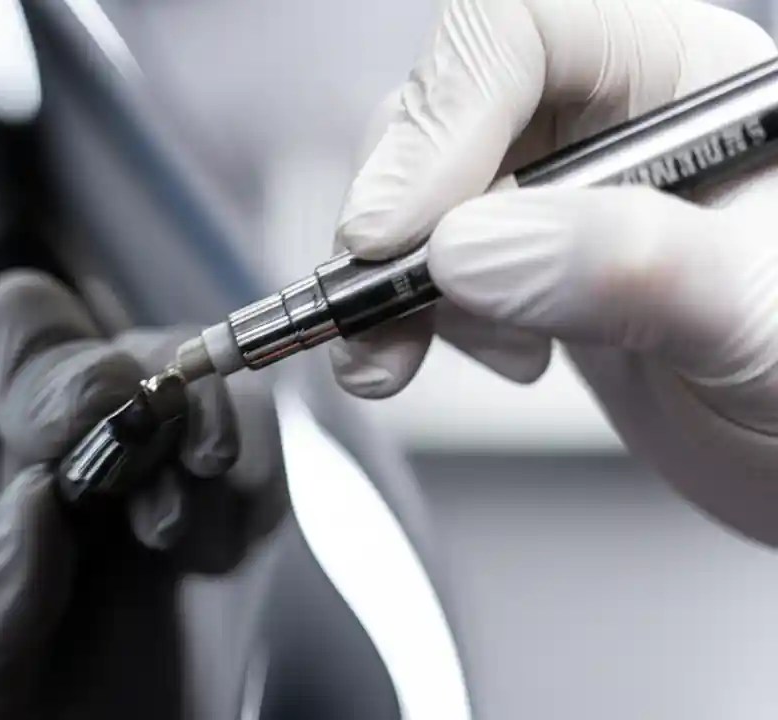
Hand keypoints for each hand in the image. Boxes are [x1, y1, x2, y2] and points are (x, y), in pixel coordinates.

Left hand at [0, 270, 285, 718]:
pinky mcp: (246, 514)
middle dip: (148, 407)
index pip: (22, 335)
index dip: (50, 359)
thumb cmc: (38, 717)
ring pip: (206, 385)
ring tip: (180, 540)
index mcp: (25, 469)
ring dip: (205, 440)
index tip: (82, 427)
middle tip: (148, 506)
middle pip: (132, 348)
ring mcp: (177, 477)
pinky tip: (221, 555)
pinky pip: (265, 450)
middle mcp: (99, 453)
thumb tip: (34, 500)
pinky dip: (255, 486)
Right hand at [330, 0, 776, 542]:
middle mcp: (613, 122)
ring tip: (408, 351)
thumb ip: (633, 270)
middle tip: (388, 299)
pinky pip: (415, 257)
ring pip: (415, 187)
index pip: (527, 28)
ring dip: (388, 277)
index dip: (445, 110)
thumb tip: (470, 250)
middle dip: (402, 214)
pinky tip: (424, 352)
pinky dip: (390, 309)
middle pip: (448, 108)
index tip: (402, 228)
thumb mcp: (759, 322)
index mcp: (689, 82)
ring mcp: (557, 196)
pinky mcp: (518, 263)